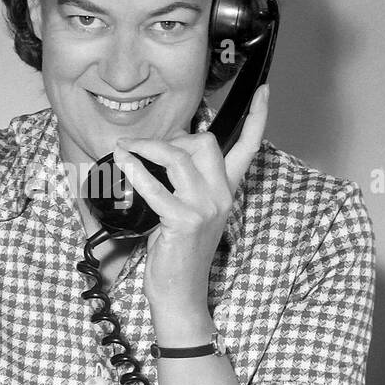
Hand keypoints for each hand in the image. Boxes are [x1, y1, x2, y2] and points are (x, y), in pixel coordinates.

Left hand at [113, 85, 268, 320]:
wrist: (180, 295)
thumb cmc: (178, 255)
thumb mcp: (187, 214)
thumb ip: (183, 185)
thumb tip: (157, 156)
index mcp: (226, 192)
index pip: (249, 148)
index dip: (258, 117)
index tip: (264, 90)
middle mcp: (221, 197)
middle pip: (205, 143)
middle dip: (173, 137)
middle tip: (147, 148)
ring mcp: (205, 208)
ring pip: (178, 157)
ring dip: (147, 147)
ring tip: (126, 150)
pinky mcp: (184, 221)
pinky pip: (155, 186)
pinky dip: (134, 169)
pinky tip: (121, 161)